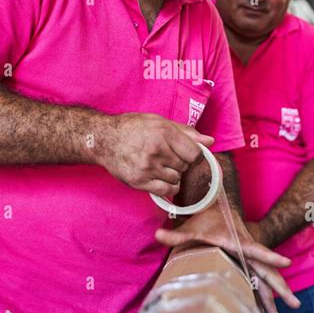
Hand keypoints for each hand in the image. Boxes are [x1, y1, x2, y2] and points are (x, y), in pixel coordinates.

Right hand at [97, 113, 213, 195]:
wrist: (103, 139)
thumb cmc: (133, 128)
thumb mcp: (159, 122)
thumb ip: (186, 132)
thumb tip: (210, 141)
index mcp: (164, 132)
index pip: (195, 153)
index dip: (194, 155)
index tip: (186, 154)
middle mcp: (156, 150)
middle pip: (185, 166)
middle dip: (181, 164)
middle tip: (168, 158)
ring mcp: (147, 167)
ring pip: (176, 179)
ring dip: (173, 175)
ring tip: (161, 166)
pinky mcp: (138, 181)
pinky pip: (165, 190)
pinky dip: (167, 187)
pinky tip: (160, 178)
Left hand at [155, 204, 300, 312]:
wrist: (219, 207)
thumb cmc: (206, 218)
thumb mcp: (192, 227)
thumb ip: (176, 235)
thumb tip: (156, 235)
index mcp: (237, 242)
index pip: (256, 250)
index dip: (269, 257)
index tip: (286, 263)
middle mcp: (248, 250)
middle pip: (268, 270)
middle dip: (281, 287)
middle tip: (294, 304)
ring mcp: (250, 257)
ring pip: (266, 279)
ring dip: (274, 297)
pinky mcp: (248, 262)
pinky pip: (259, 281)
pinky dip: (265, 295)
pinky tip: (268, 312)